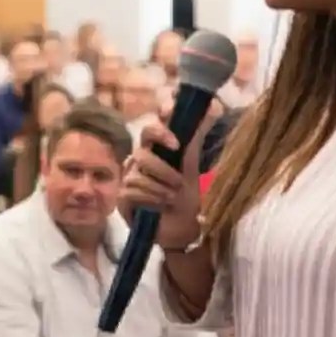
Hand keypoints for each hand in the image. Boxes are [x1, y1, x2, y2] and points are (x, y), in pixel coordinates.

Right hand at [117, 111, 214, 248]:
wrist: (181, 229)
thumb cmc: (186, 197)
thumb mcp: (193, 166)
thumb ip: (196, 137)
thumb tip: (213, 107)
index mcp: (156, 150)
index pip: (152, 128)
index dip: (160, 126)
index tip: (174, 137)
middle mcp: (140, 160)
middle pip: (142, 149)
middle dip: (162, 167)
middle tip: (180, 180)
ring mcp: (129, 177)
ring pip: (138, 172)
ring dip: (161, 187)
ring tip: (173, 197)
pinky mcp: (122, 196)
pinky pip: (132, 189)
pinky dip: (150, 198)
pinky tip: (160, 205)